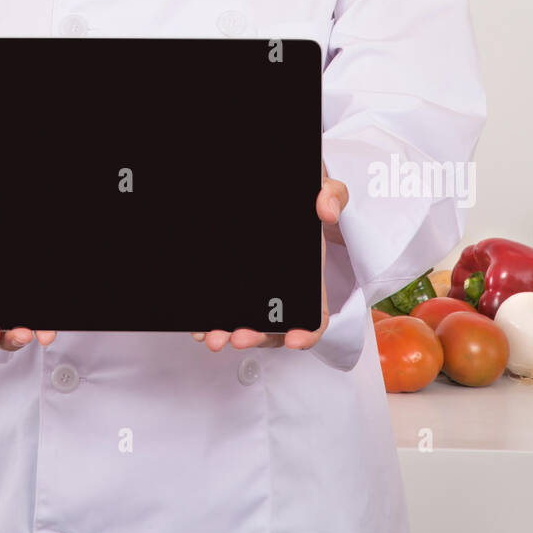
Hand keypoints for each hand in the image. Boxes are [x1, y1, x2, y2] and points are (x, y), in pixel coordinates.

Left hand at [191, 161, 348, 352]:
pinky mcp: (238, 285)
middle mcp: (284, 289)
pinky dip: (213, 321)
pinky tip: (200, 325)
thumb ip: (331, 195)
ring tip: (214, 336)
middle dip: (257, 338)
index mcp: (309, 275)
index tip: (294, 340)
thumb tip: (327, 210)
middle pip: (276, 327)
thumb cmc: (305, 200)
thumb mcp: (323, 191)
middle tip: (237, 337)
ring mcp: (260, 290)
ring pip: (250, 324)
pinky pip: (228, 309)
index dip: (308, 332)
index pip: (316, 314)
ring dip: (231, 333)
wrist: (286, 195)